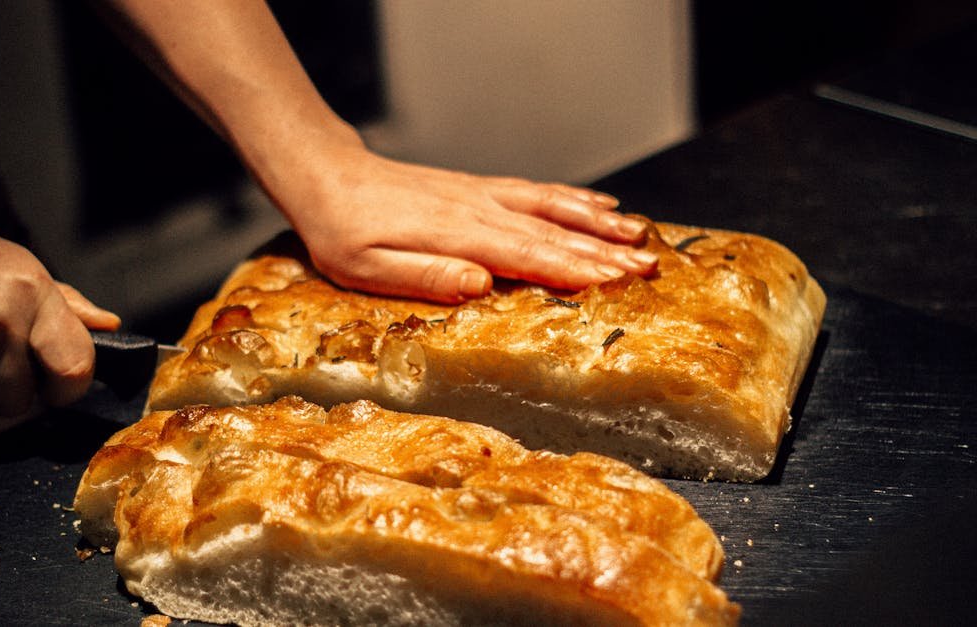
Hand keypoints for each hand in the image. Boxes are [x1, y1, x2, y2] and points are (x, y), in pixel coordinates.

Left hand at [273, 145, 656, 303]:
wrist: (327, 178)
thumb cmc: (342, 231)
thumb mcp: (367, 267)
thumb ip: (426, 275)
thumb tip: (480, 284)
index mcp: (456, 235)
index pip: (527, 256)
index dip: (574, 270)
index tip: (616, 282)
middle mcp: (478, 210)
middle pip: (551, 233)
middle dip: (603, 251)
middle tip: (649, 267)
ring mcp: (481, 195)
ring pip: (551, 208)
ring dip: (598, 223)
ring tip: (641, 236)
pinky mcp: (478, 189)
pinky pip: (535, 191)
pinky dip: (571, 198)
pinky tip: (598, 204)